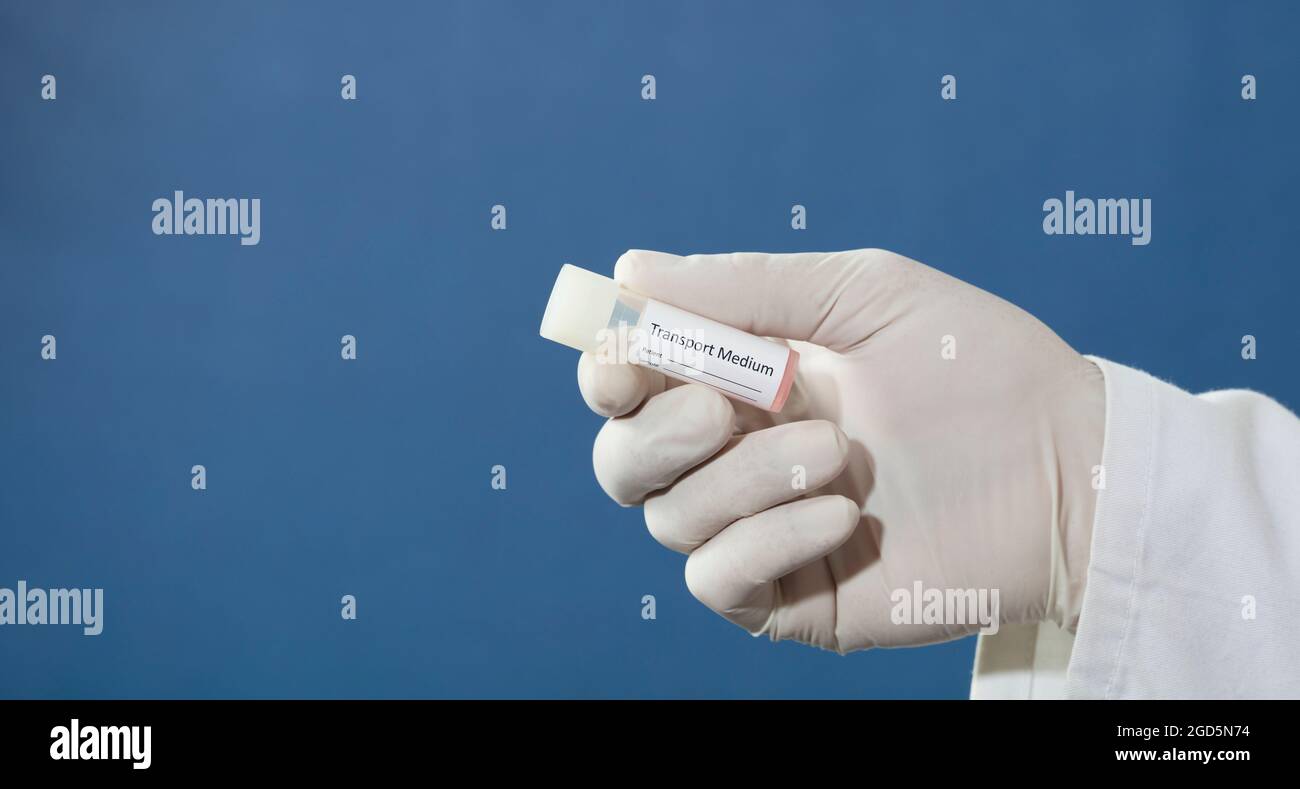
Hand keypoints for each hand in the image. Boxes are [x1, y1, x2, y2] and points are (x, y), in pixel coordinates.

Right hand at [578, 248, 1103, 651]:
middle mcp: (737, 455)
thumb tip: (630, 270)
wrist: (1068, 465)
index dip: (607, 369)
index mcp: (743, 380)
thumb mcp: (863, 294)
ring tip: (835, 453)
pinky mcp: (792, 595)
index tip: (620, 360)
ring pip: (670, 518)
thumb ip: (748, 286)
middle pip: (624, 460)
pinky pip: (717, 579)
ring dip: (741, 479)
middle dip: (655, 433)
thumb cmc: (974, 363)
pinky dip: (764, 541)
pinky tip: (842, 515)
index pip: (632, 382)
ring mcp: (761, 529)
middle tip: (721, 409)